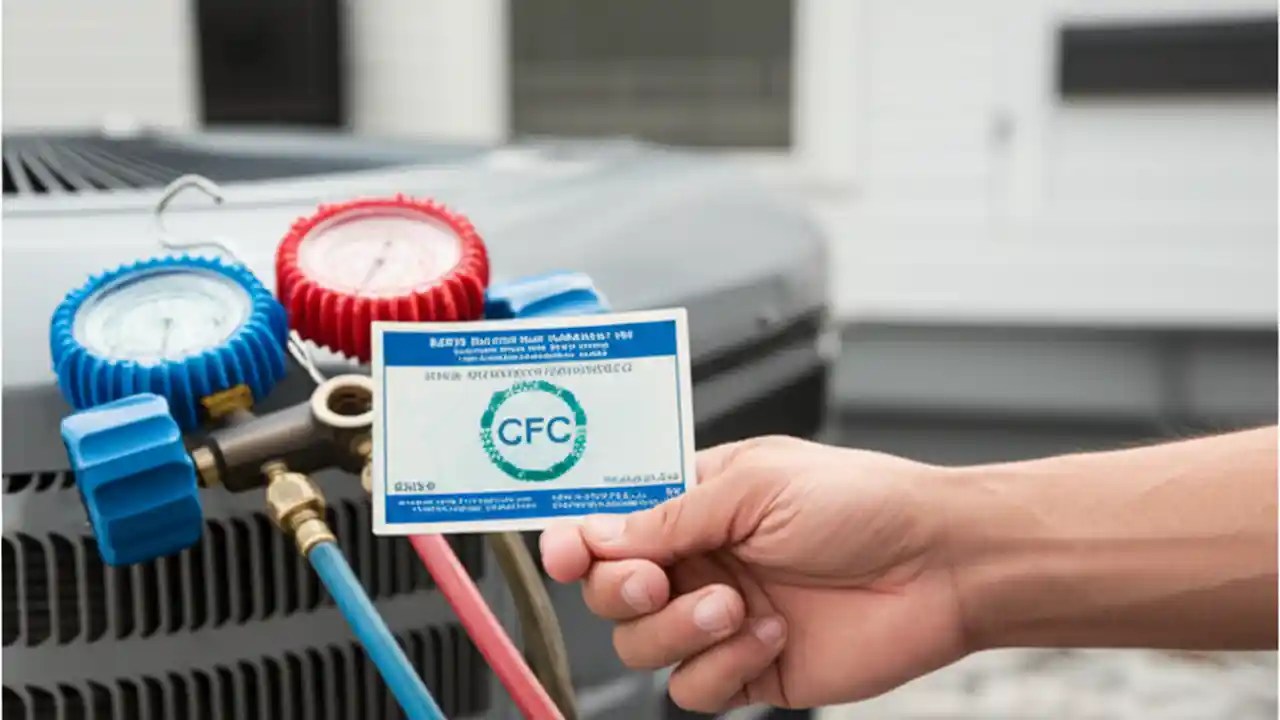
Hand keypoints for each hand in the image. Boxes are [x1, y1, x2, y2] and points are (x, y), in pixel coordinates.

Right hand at [539, 435, 967, 711]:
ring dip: (677, 628)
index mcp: (693, 502)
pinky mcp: (747, 669)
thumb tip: (598, 532)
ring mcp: (718, 617)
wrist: (938, 566)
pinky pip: (692, 688)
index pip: (607, 522)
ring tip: (734, 605)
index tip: (562, 551)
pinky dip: (722, 666)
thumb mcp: (755, 486)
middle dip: (618, 588)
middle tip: (652, 580)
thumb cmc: (861, 502)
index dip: (573, 538)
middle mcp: (698, 560)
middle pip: (607, 589)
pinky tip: (771, 635)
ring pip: (640, 644)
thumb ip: (670, 515)